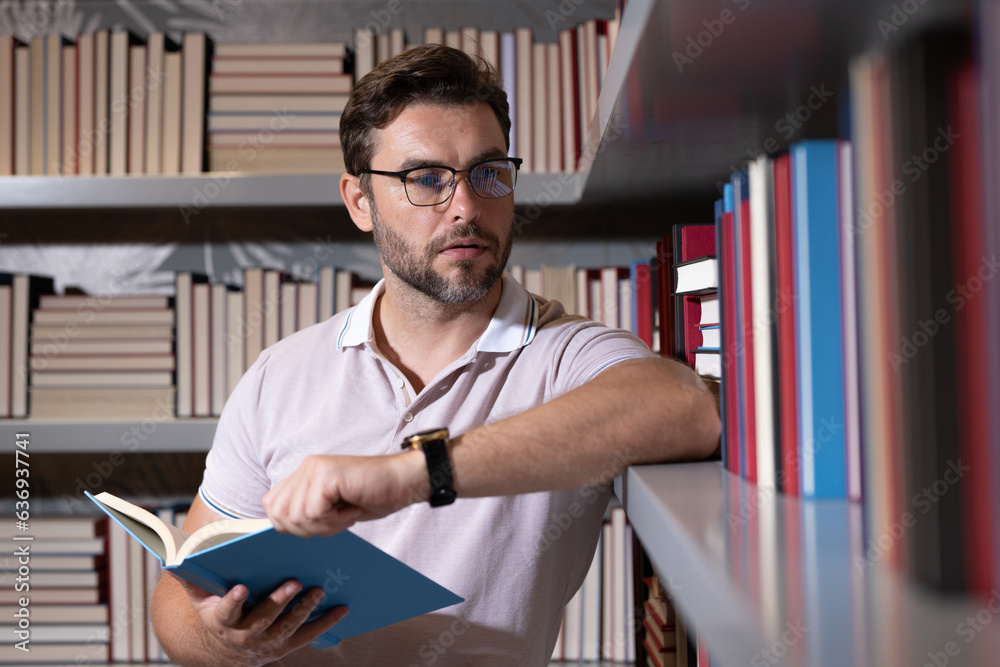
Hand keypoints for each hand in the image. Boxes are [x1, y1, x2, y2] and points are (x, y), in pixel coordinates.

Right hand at [172, 574, 347, 666]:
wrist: (226, 650)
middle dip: (278, 601)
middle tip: (294, 582)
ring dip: (304, 610)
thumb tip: (172, 556)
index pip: (226, 612)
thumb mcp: (199, 596)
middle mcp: (244, 636)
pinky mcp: (286, 646)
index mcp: (221, 620)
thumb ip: (190, 576)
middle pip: (263, 619)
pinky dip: (326, 622)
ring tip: (318, 590)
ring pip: (287, 627)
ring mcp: (268, 643)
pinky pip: (308, 635)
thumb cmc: (216, 611)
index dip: (233, 601)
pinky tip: (342, 608)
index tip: (241, 588)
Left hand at [262, 452, 427, 536]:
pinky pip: (314, 512)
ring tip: (346, 514)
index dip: (291, 526)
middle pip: (279, 514)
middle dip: (306, 529)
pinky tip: (351, 509)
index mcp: (304, 474)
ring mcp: (315, 469)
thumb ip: (306, 511)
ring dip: (324, 526)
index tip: (322, 524)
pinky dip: (333, 521)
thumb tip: (280, 526)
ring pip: (296, 516)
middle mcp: (306, 467)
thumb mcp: (331, 508)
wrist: (404, 482)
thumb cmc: (373, 496)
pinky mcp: (326, 475)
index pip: (272, 507)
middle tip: (335, 521)